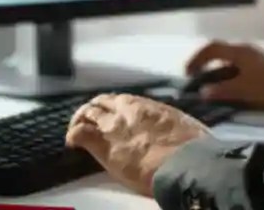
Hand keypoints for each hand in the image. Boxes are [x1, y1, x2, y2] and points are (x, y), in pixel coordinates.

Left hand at [65, 93, 208, 195]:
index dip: (113, 107)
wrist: (186, 163)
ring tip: (76, 130)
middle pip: (101, 103)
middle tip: (90, 121)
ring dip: (80, 120)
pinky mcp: (103, 145)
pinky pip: (79, 133)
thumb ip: (170, 127)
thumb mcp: (184, 129)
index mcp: (148, 107)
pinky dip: (72, 135)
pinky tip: (72, 143)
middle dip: (94, 110)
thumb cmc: (192, 150)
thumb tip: (173, 134)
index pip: (122, 100)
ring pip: (87, 113)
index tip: (112, 113)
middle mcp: (127, 111)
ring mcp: (113, 126)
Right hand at [185, 40, 263, 109]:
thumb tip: (204, 92)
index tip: (187, 74)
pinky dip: (232, 81)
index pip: (212, 49)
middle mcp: (247, 52)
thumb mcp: (243, 90)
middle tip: (198, 85)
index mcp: (240, 52)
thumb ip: (221, 91)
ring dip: (220, 77)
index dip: (197, 60)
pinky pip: (242, 73)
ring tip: (213, 94)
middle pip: (221, 56)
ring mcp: (257, 60)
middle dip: (207, 69)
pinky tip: (233, 95)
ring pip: (232, 66)